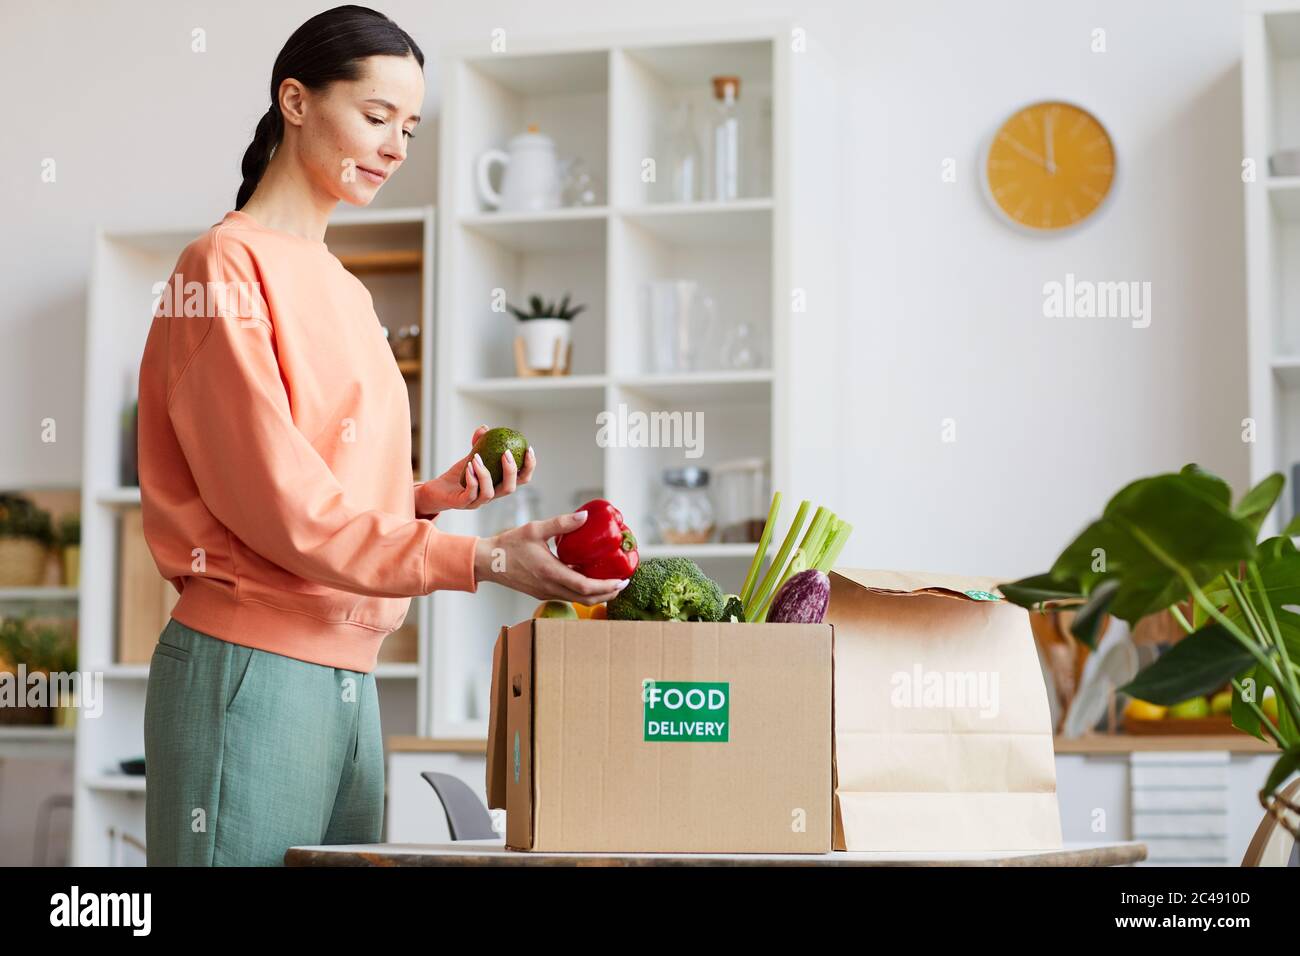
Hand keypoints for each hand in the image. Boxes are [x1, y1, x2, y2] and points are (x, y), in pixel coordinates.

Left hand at [417, 424, 535, 514]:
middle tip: (505, 453)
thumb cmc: (458, 476)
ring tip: (477, 457)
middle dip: (511, 471)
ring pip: (490, 493)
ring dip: (485, 474)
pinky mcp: (462, 504)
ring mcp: (477, 502)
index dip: (529, 466)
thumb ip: (479, 443)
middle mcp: (491, 495)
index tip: (528, 449)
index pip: (521, 479)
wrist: (436, 490)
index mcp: (499, 484)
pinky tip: (469, 466)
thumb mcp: (471, 457)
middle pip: (510, 489)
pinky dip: (472, 479)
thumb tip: (486, 428)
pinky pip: (470, 494)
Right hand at [473, 510, 631, 603]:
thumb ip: (562, 523)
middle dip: (608, 594)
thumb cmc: (510, 544)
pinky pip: (568, 596)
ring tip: (611, 583)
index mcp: (551, 573)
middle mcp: (550, 588)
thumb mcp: (536, 529)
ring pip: (577, 600)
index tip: (622, 581)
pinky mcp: (542, 593)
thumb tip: (585, 516)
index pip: (586, 587)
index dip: (607, 587)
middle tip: (623, 584)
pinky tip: (588, 579)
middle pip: (586, 599)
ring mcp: (546, 593)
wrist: (489, 562)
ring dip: (596, 595)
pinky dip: (583, 592)